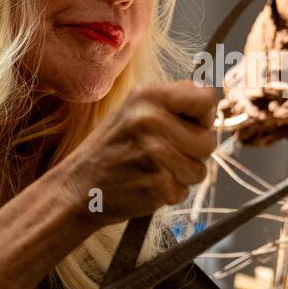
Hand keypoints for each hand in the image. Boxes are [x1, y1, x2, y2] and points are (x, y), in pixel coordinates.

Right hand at [53, 80, 218, 226]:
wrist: (76, 188)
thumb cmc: (110, 150)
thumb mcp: (133, 111)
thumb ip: (171, 105)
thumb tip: (211, 102)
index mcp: (148, 95)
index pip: (206, 99)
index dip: (204, 117)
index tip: (191, 126)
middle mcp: (152, 120)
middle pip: (208, 140)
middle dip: (193, 153)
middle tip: (163, 155)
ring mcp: (155, 153)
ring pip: (200, 169)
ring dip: (182, 175)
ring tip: (153, 169)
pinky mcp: (158, 184)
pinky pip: (184, 191)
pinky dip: (169, 193)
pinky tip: (146, 185)